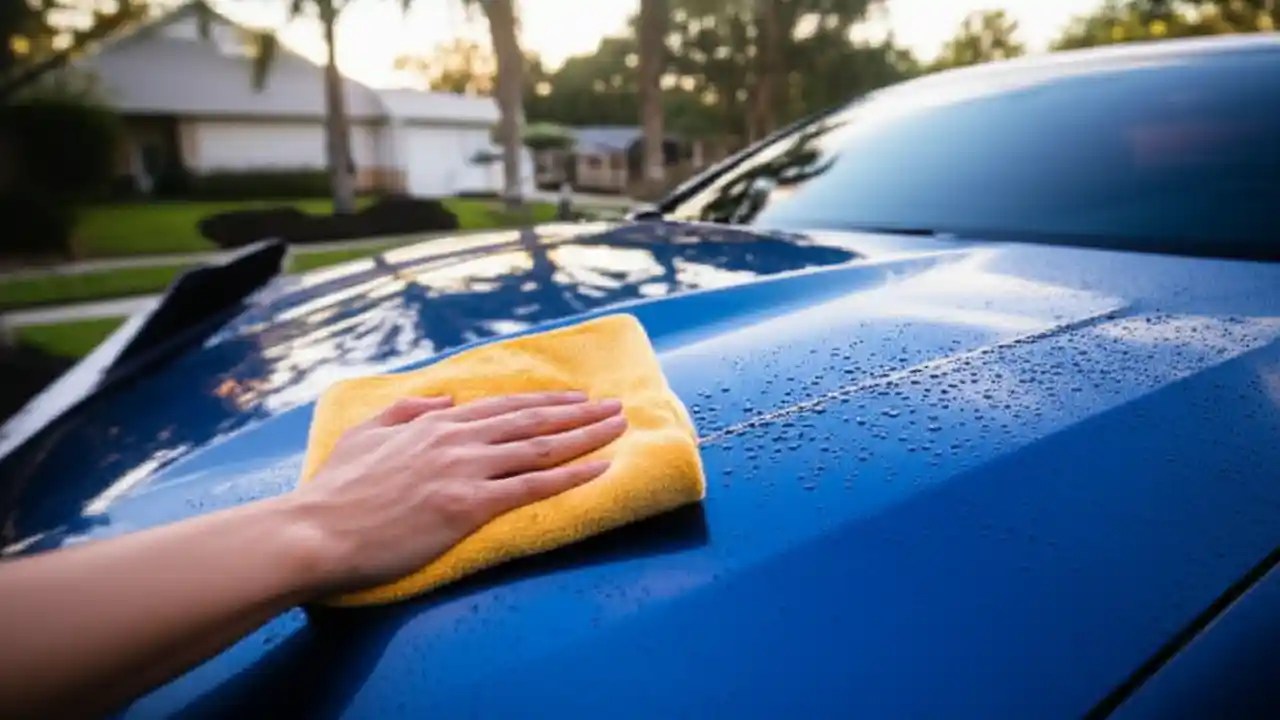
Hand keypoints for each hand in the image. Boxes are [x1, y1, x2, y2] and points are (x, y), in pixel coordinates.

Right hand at [285, 391, 625, 595]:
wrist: (318, 531)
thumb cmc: (335, 490)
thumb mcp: (365, 433)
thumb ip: (406, 410)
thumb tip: (444, 396)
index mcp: (434, 422)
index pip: (502, 407)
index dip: (543, 402)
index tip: (574, 399)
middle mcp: (457, 439)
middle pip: (532, 420)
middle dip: (579, 412)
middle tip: (616, 407)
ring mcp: (466, 470)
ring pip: (541, 446)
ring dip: (587, 435)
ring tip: (620, 427)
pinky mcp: (470, 505)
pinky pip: (534, 486)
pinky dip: (572, 473)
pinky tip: (601, 466)